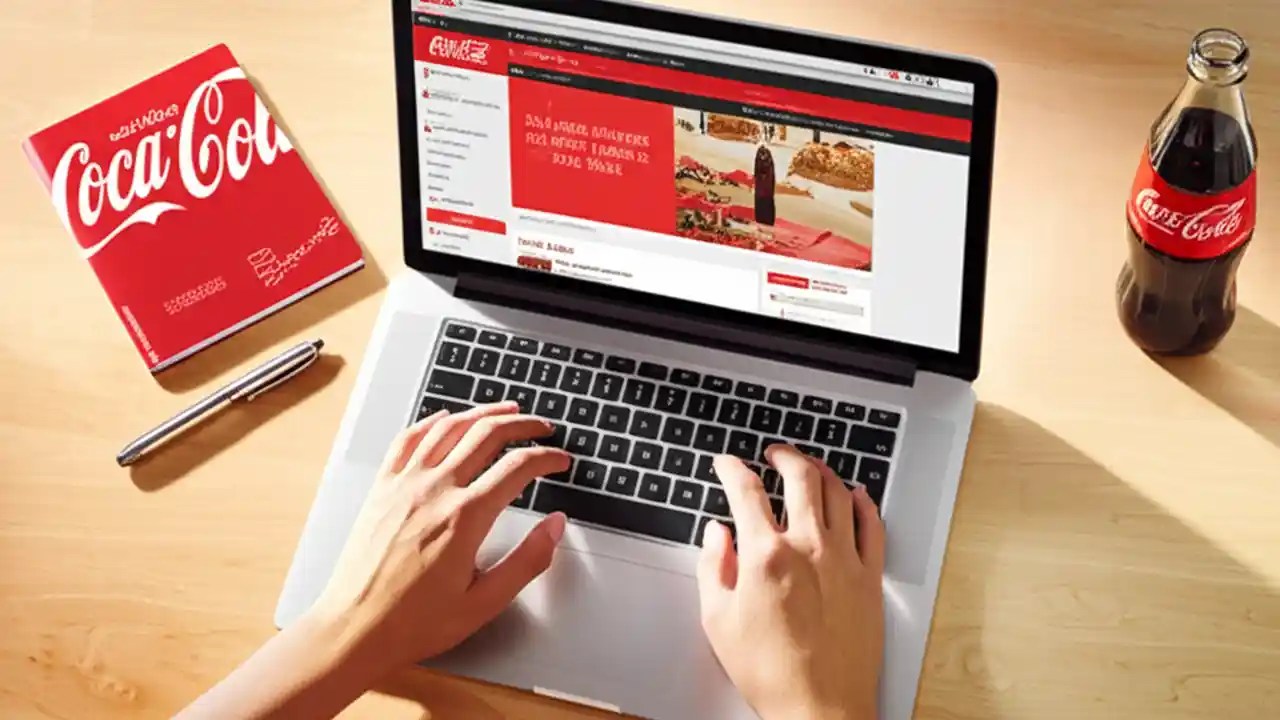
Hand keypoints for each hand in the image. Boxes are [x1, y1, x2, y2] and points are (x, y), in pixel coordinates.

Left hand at [309, 401, 570, 674]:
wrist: (354, 629)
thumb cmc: (413, 622)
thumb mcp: (484, 603)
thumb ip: (527, 561)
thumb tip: (555, 526)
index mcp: (464, 518)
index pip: (518, 467)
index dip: (547, 458)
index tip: (560, 460)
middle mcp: (434, 491)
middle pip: (487, 434)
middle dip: (523, 425)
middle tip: (542, 427)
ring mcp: (404, 484)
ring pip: (449, 427)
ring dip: (482, 412)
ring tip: (505, 410)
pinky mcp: (382, 488)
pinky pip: (408, 438)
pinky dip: (433, 421)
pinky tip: (446, 418)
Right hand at [697, 445, 885, 719]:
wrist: (820, 708)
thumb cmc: (770, 672)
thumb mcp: (717, 620)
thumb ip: (713, 567)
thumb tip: (716, 534)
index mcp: (765, 555)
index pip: (746, 491)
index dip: (732, 468)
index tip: (727, 463)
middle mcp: (808, 548)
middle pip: (800, 478)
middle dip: (784, 456)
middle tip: (774, 453)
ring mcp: (844, 560)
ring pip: (837, 493)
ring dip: (821, 470)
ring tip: (810, 465)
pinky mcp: (869, 578)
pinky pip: (873, 526)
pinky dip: (864, 503)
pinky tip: (857, 495)